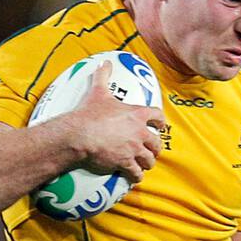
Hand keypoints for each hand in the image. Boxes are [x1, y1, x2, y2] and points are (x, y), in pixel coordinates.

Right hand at [68, 61, 164, 181]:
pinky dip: (136, 176)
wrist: (80, 134)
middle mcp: (139, 133)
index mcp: (137, 114)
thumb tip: (104, 63)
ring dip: (146, 163)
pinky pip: (137, 174)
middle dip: (155, 149)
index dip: (161, 122)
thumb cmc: (90, 113)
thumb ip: (103, 76)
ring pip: (149, 160)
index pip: (158, 117)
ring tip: (142, 165)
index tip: (160, 127)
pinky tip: (134, 177)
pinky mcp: (126, 163)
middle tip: (151, 151)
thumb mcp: (98, 91)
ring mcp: (134, 149)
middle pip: (157, 144)